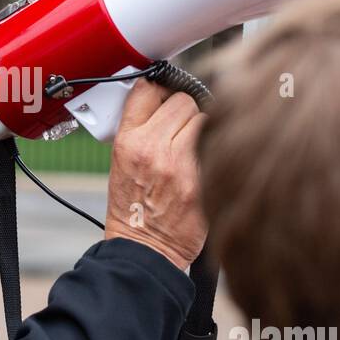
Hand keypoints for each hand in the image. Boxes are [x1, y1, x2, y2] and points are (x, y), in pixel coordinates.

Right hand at [104, 79, 206, 269]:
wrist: (145, 249)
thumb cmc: (133, 209)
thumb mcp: (121, 163)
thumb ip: (140, 130)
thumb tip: (163, 100)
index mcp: (128, 142)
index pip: (147, 90)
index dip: (160, 90)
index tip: (165, 97)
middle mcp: (153, 149)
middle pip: (183, 101)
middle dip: (185, 112)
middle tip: (182, 131)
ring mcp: (180, 164)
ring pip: (205, 118)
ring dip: (204, 129)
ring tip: (194, 148)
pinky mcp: (203, 180)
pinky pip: (218, 145)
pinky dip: (216, 150)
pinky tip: (207, 164)